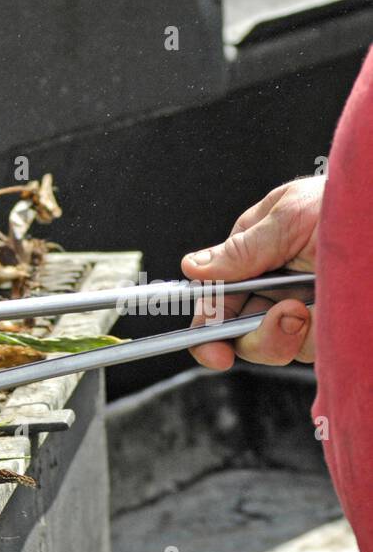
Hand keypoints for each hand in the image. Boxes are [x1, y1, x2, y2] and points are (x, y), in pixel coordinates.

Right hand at [181, 176, 322, 369]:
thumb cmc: (358, 201)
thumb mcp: (293, 213)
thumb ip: (243, 247)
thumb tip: (194, 267)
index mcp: (256, 253)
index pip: (216, 297)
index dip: (207, 325)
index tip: (213, 346)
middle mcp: (275, 285)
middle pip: (237, 331)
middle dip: (253, 335)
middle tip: (284, 316)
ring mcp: (303, 309)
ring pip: (272, 348)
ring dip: (284, 337)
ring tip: (308, 310)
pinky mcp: (329, 327)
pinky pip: (309, 349)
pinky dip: (316, 337)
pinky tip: (330, 313)